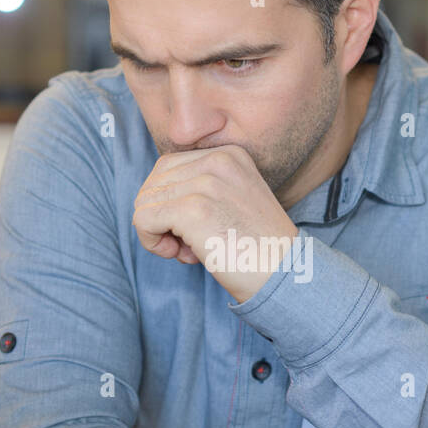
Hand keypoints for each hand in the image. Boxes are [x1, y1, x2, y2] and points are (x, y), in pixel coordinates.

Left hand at [133, 144, 299, 303]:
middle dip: (160, 217)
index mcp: (229, 154)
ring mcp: (204, 183)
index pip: (169, 167)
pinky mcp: (192, 209)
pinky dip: (152, 242)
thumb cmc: (258, 249)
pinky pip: (142, 220)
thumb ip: (200, 190)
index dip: (169, 202)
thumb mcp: (234, 202)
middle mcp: (217, 160)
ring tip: (187, 251)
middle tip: (187, 244)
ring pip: (144, 202)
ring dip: (157, 232)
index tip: (193, 230)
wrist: (285, 274)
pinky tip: (181, 256)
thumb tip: (150, 202)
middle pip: (154, 183)